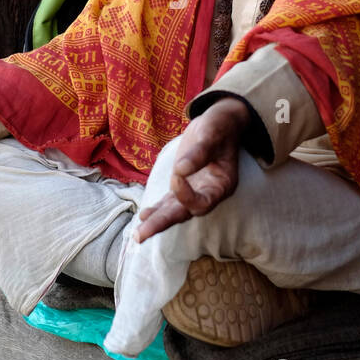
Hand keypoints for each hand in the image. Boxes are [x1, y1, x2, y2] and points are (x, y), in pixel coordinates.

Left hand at [134, 97, 250, 242]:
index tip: (177, 174)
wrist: (220, 123)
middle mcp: (209, 194)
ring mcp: (195, 192)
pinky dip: (157, 210)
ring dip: (156, 222)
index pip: (202, 201)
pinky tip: (143, 217)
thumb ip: (199, 151)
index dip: (186, 194)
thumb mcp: (212, 132)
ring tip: (138, 235)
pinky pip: (169, 203)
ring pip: (174, 211)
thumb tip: (180, 169)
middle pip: (185, 213)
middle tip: (141, 235)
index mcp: (222, 185)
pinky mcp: (183, 187)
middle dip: (162, 223)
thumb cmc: (220, 126)